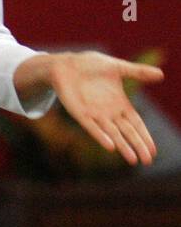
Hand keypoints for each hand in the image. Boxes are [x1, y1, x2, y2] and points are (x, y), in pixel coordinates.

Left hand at [49, 51, 164, 164]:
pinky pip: (92, 127)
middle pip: (127, 133)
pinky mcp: (79, 113)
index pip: (137, 124)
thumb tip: (161, 75)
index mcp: (120, 104)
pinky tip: (110, 146)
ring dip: (123, 146)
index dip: (145, 136)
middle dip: (138, 146)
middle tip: (148, 161)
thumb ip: (137, 72)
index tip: (154, 151)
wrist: (66, 65)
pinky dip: (101, 136)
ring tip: (133, 160)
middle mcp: (109, 112)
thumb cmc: (91, 66)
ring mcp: (94, 114)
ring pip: (112, 134)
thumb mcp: (118, 67)